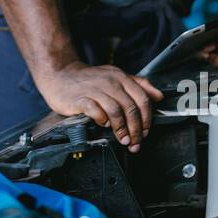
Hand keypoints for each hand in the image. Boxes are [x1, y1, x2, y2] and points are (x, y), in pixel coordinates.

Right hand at [36, 62, 162, 151]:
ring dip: (122, 129)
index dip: (147, 119)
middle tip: (135, 142)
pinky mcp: (80, 98)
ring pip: (116, 111)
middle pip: (130, 108)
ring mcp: (94, 89)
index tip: (145, 132)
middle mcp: (109, 82)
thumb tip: (158, 96)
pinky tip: (103, 125)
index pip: (142, 98)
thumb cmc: (88, 80)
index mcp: (120, 77)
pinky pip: (95, 111)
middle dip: (136, 130)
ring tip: (123, 140)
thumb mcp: (115, 76)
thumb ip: (138, 84)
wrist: (60, 75)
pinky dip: (102, 121)